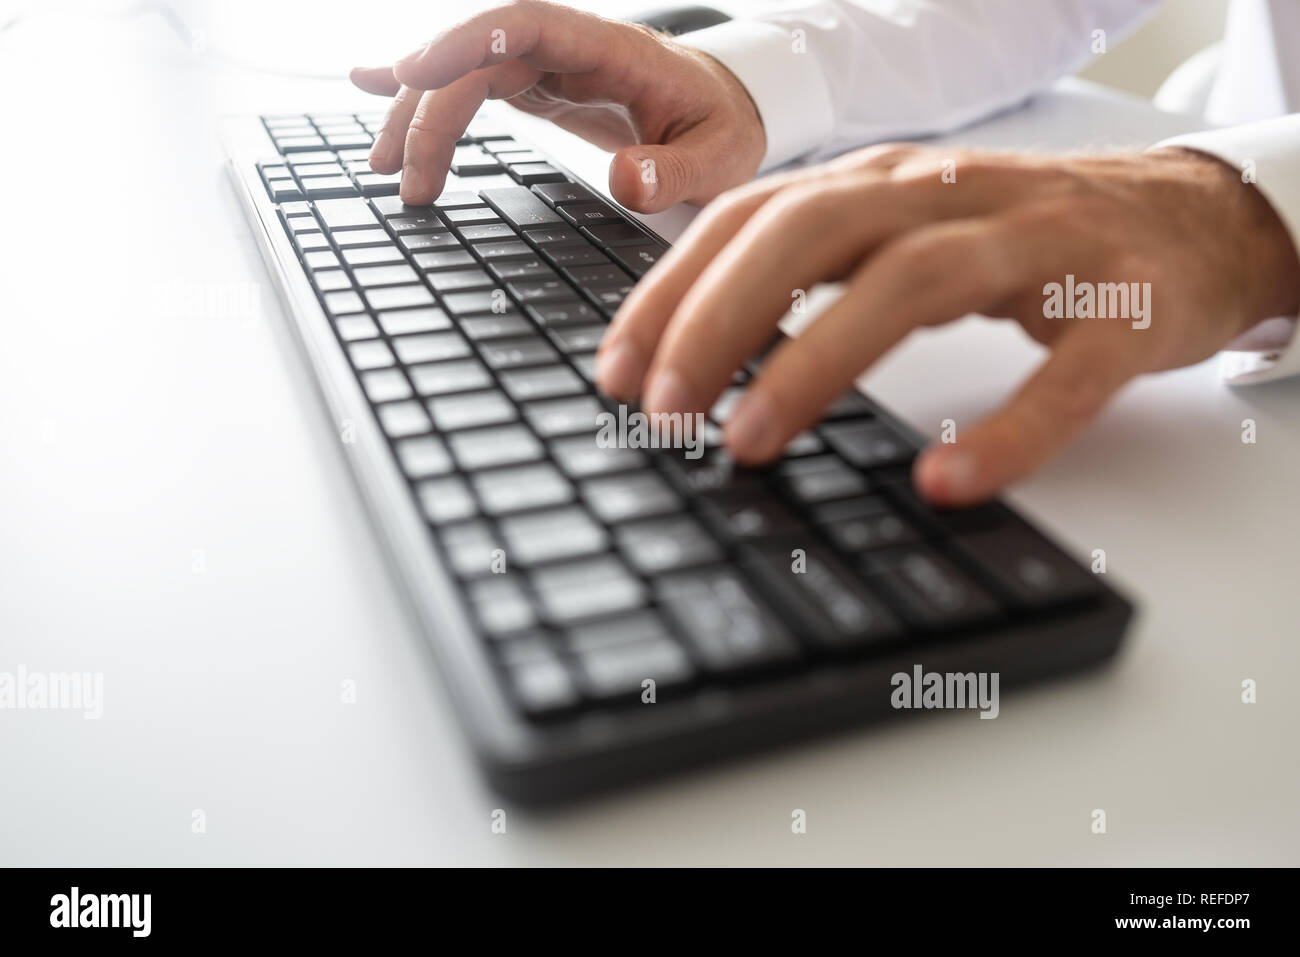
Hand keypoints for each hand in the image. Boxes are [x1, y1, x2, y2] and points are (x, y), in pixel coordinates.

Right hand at [350, 0, 764, 209]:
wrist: (729, 108)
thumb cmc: (724, 125)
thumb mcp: (719, 157)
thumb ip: (677, 172)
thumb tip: (627, 180)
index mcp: (614, 50)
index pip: (527, 27)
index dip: (466, 43)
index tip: (413, 73)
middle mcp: (571, 49)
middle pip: (480, 60)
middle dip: (430, 111)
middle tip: (405, 178)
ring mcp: (550, 66)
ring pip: (468, 76)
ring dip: (421, 116)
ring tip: (388, 167)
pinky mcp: (539, 87)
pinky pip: (476, 82)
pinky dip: (428, 89)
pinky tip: (376, 90)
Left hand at [596, 145, 1299, 503]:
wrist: (1192, 218)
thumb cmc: (1025, 237)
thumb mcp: (906, 232)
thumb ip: (815, 272)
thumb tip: (696, 353)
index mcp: (887, 182)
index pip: (754, 217)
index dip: (673, 290)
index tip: (616, 371)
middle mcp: (950, 195)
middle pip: (812, 232)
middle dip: (718, 321)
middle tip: (662, 412)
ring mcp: (1039, 244)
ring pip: (912, 283)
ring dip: (815, 364)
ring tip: (749, 444)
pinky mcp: (1120, 309)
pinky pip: (1061, 371)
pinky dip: (1002, 429)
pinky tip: (946, 479)